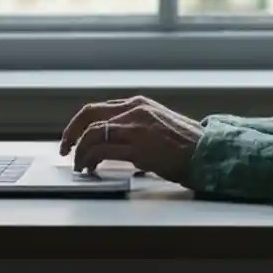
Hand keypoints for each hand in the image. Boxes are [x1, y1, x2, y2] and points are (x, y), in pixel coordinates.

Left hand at [59, 95, 203, 185]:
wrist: (207, 152)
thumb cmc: (186, 144)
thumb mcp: (158, 125)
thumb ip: (135, 127)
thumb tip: (114, 143)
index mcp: (138, 104)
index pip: (98, 108)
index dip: (80, 124)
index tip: (72, 137)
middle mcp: (133, 110)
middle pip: (88, 115)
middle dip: (71, 133)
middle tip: (64, 149)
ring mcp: (134, 127)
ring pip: (91, 133)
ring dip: (79, 151)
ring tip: (79, 166)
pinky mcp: (137, 146)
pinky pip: (101, 150)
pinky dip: (89, 159)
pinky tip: (89, 168)